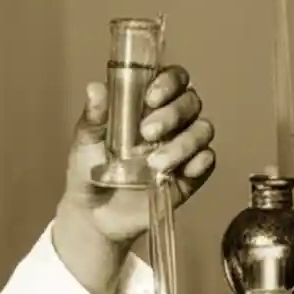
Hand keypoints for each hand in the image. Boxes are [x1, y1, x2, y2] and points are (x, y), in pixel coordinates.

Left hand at [58, 65, 216, 246]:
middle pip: (190, 102)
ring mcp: (182, 148)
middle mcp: (171, 122)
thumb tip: (94, 88)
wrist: (92, 214)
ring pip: (202, 130)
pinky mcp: (190, 175)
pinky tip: (185, 170)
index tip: (151, 98)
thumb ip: (93, 117)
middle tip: (147, 133)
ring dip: (184, 142)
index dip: (169, 82)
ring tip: (155, 162)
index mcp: (146, 106)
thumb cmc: (88, 170)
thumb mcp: (85, 142)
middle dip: (173, 114)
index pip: (172, 79)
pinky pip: (207, 161)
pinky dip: (200, 162)